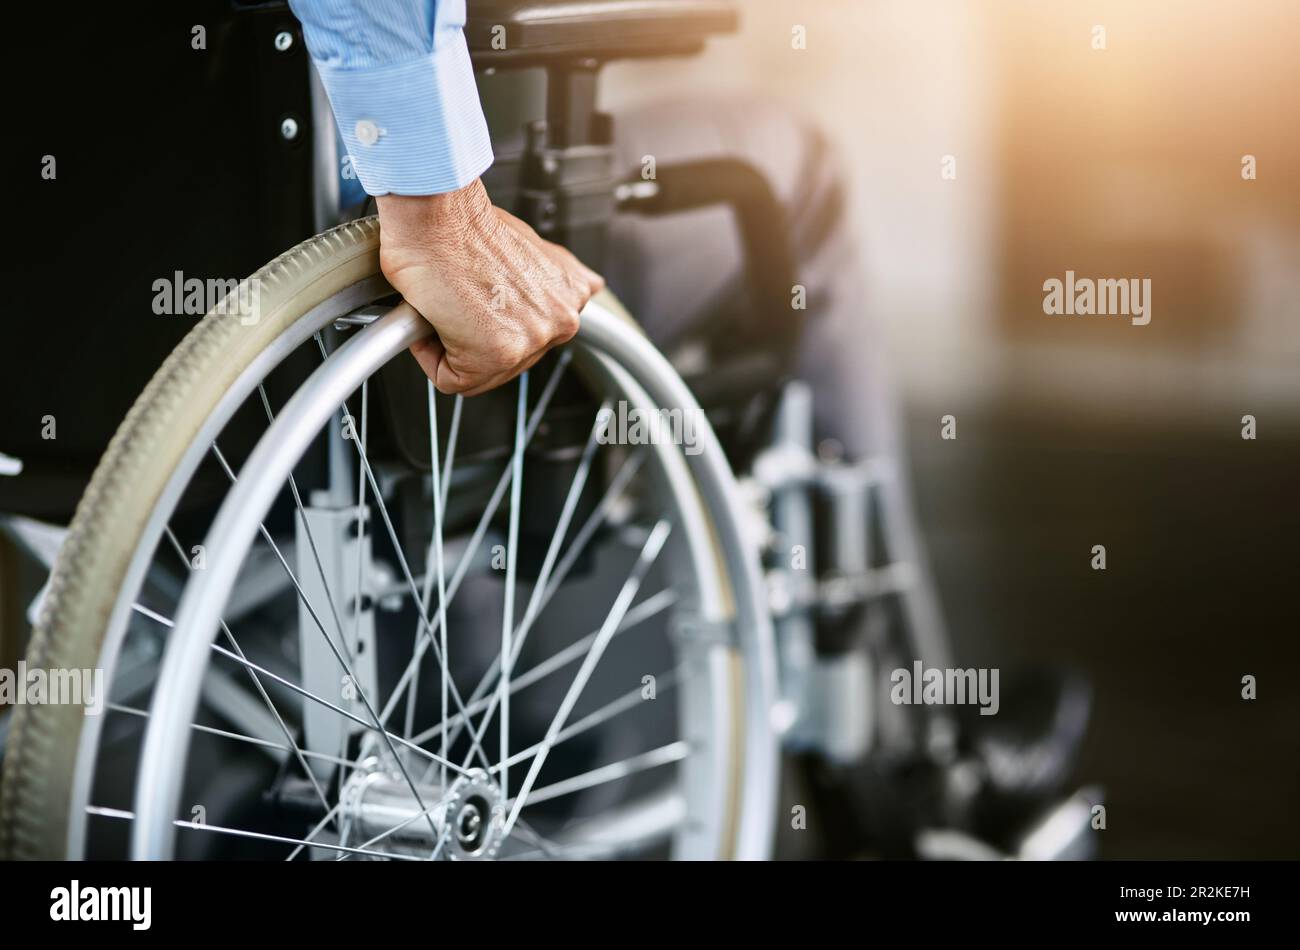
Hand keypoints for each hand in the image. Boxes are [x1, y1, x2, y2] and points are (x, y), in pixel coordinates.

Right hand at [377, 180, 603, 396]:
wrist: (436, 215)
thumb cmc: (463, 225)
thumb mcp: (532, 246)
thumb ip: (553, 277)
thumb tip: (578, 285)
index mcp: (571, 296)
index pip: (530, 338)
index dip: (490, 321)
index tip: (475, 299)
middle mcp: (560, 320)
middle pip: (507, 357)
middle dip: (475, 334)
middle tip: (459, 298)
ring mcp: (531, 339)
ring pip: (479, 370)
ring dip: (454, 341)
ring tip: (448, 302)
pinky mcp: (496, 355)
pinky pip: (452, 378)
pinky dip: (430, 353)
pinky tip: (435, 316)